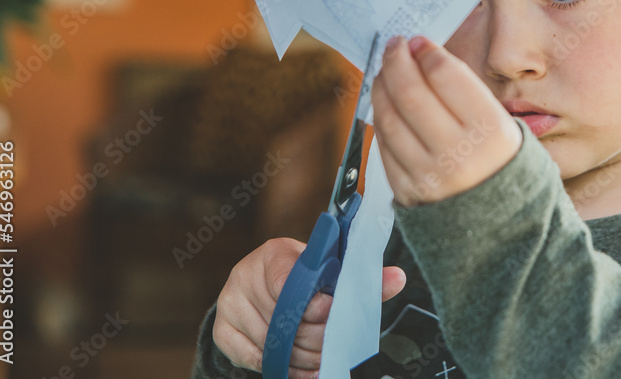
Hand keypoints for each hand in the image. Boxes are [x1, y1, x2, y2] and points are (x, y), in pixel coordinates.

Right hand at [213, 238, 406, 376]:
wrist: (262, 287)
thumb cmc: (302, 277)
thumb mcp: (327, 271)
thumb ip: (358, 278)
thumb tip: (399, 278)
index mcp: (274, 253)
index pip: (290, 280)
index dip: (314, 303)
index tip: (333, 314)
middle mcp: (245, 274)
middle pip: (284, 318)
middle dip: (315, 337)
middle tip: (335, 347)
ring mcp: (230, 303)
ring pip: (271, 342)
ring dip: (302, 357)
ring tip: (324, 361)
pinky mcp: (222, 330)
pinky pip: (253, 359)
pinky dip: (282, 369)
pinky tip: (305, 370)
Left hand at [371, 35, 522, 206]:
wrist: (500, 221)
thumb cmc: (499, 161)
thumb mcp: (500, 122)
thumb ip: (462, 89)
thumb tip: (421, 54)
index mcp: (490, 131)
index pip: (446, 75)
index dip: (427, 51)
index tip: (419, 41)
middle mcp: (458, 154)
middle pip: (411, 93)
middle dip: (397, 61)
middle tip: (395, 46)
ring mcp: (429, 175)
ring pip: (389, 117)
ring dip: (382, 86)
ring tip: (386, 71)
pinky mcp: (408, 190)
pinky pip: (384, 145)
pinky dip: (381, 119)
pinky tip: (386, 104)